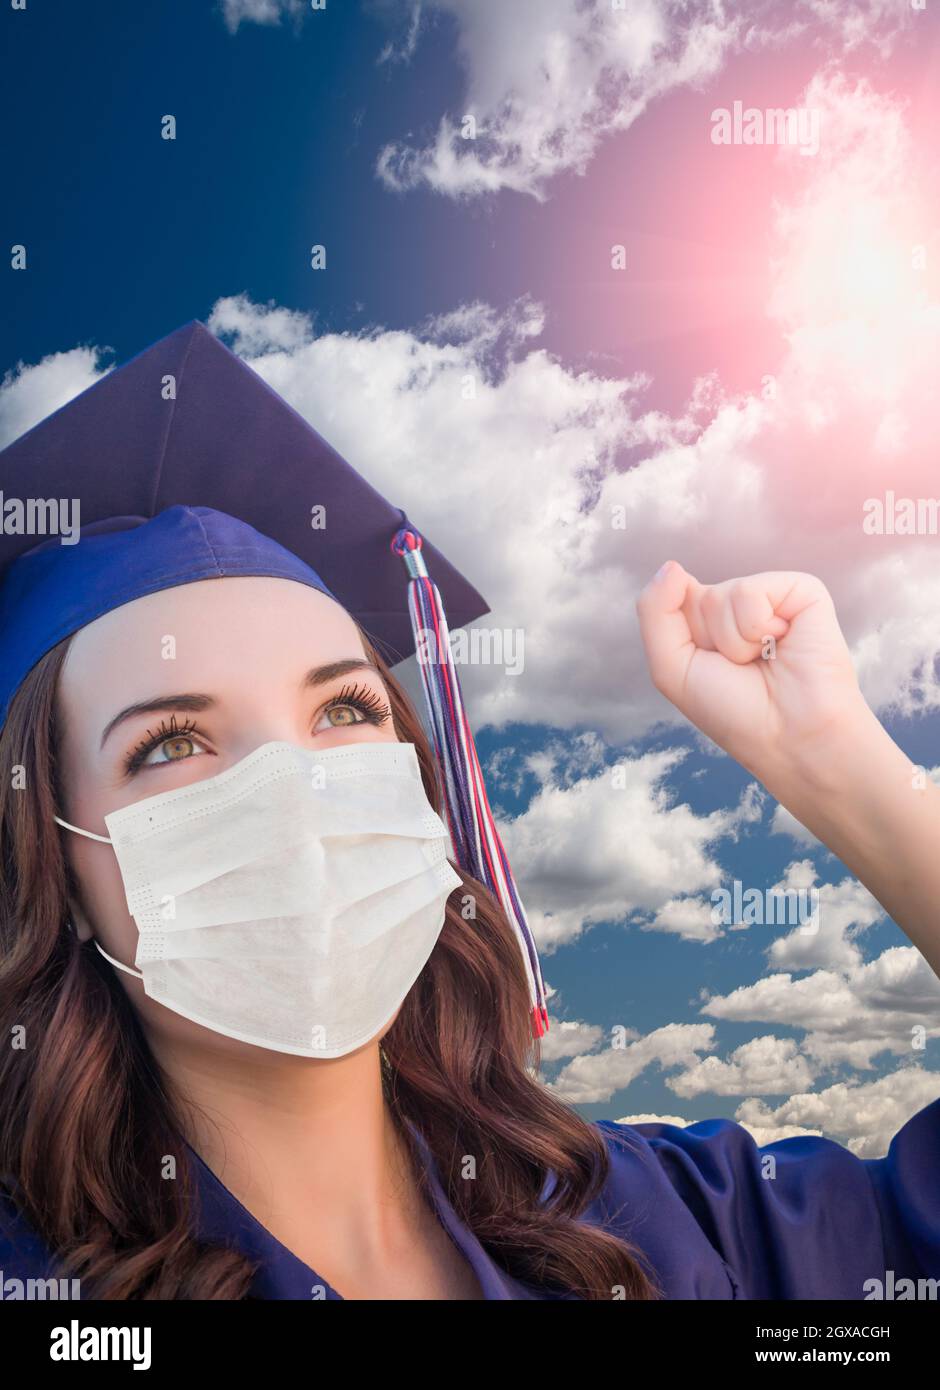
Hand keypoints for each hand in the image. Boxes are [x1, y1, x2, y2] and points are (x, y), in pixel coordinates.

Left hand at [635, 561, 867, 786]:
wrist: (790, 737)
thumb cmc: (734, 711)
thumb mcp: (672, 668)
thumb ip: (655, 612)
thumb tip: (672, 565)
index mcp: (708, 622)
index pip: (672, 599)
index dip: (683, 638)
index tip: (709, 668)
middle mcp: (739, 606)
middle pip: (696, 597)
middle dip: (710, 640)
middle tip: (743, 669)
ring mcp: (771, 597)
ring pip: (723, 593)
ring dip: (735, 640)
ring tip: (764, 661)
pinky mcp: (802, 592)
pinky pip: (753, 591)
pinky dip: (758, 627)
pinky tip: (782, 645)